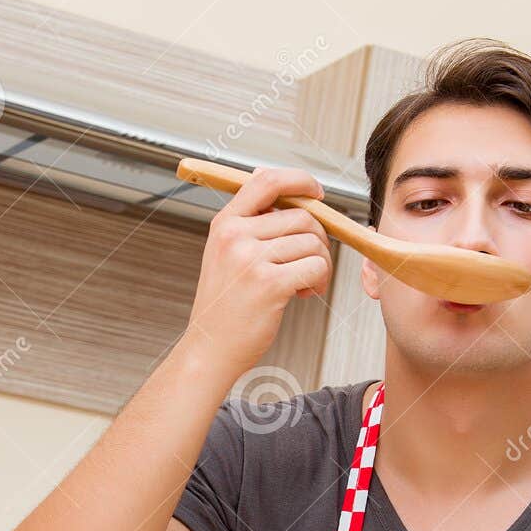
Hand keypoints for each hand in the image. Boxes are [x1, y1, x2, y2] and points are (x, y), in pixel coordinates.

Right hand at [182, 166, 332, 377]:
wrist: (210, 349)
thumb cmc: (224, 306)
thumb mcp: (225, 253)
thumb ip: (251, 222)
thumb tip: (281, 186)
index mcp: (225, 223)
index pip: (267, 181)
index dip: (299, 181)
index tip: (316, 193)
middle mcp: (235, 236)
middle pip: (301, 216)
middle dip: (317, 238)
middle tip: (311, 261)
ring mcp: (251, 260)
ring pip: (313, 242)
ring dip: (320, 264)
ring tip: (303, 283)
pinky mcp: (270, 284)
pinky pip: (316, 266)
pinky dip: (319, 280)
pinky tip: (304, 293)